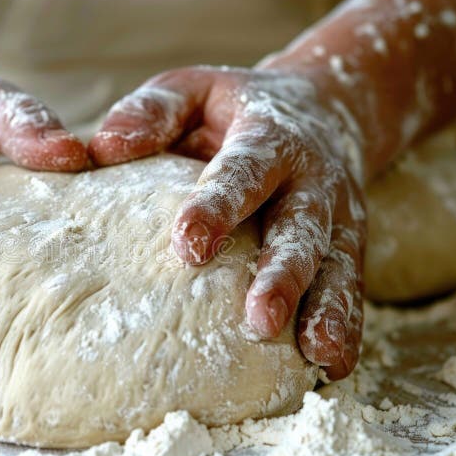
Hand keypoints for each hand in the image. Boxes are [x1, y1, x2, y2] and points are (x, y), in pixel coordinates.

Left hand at [89, 66, 364, 379]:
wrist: (320, 107)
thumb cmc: (232, 108)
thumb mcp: (191, 90)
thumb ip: (152, 112)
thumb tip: (104, 146)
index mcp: (267, 136)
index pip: (244, 171)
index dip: (218, 205)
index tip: (189, 245)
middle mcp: (310, 177)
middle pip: (300, 227)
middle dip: (282, 274)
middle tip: (259, 319)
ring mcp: (338, 214)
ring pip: (336, 263)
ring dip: (325, 308)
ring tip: (315, 354)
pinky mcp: (349, 242)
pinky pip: (351, 284)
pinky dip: (346, 324)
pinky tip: (333, 365)